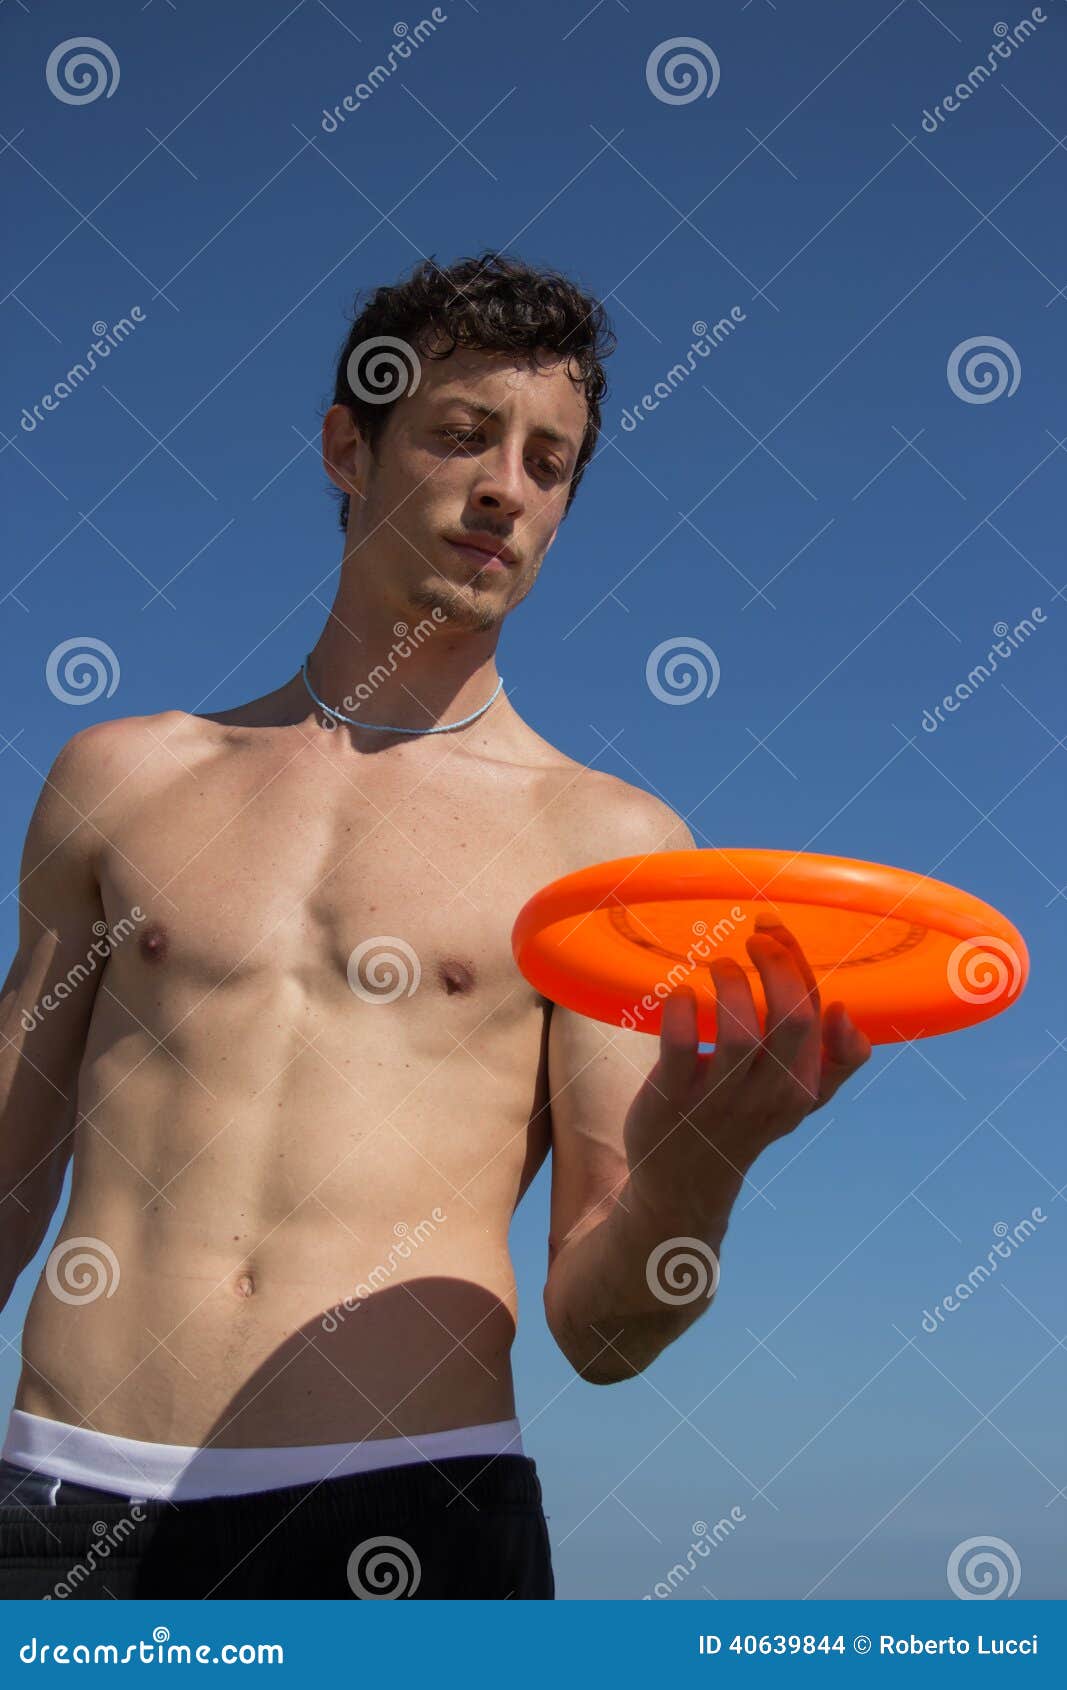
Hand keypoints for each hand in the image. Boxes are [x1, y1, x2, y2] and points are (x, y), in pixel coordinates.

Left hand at [624, 915, 871, 1212]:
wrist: (684, 1184)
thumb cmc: (742, 1123)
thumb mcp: (797, 1100)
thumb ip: (836, 1061)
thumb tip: (843, 1010)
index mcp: (803, 1087)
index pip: (817, 1013)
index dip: (797, 963)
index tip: (773, 932)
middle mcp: (769, 1095)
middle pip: (793, 1018)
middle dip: (777, 964)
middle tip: (753, 940)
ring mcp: (720, 1099)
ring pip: (740, 1032)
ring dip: (730, 984)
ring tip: (718, 965)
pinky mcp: (672, 1100)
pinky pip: (681, 1046)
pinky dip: (682, 1009)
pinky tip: (681, 994)